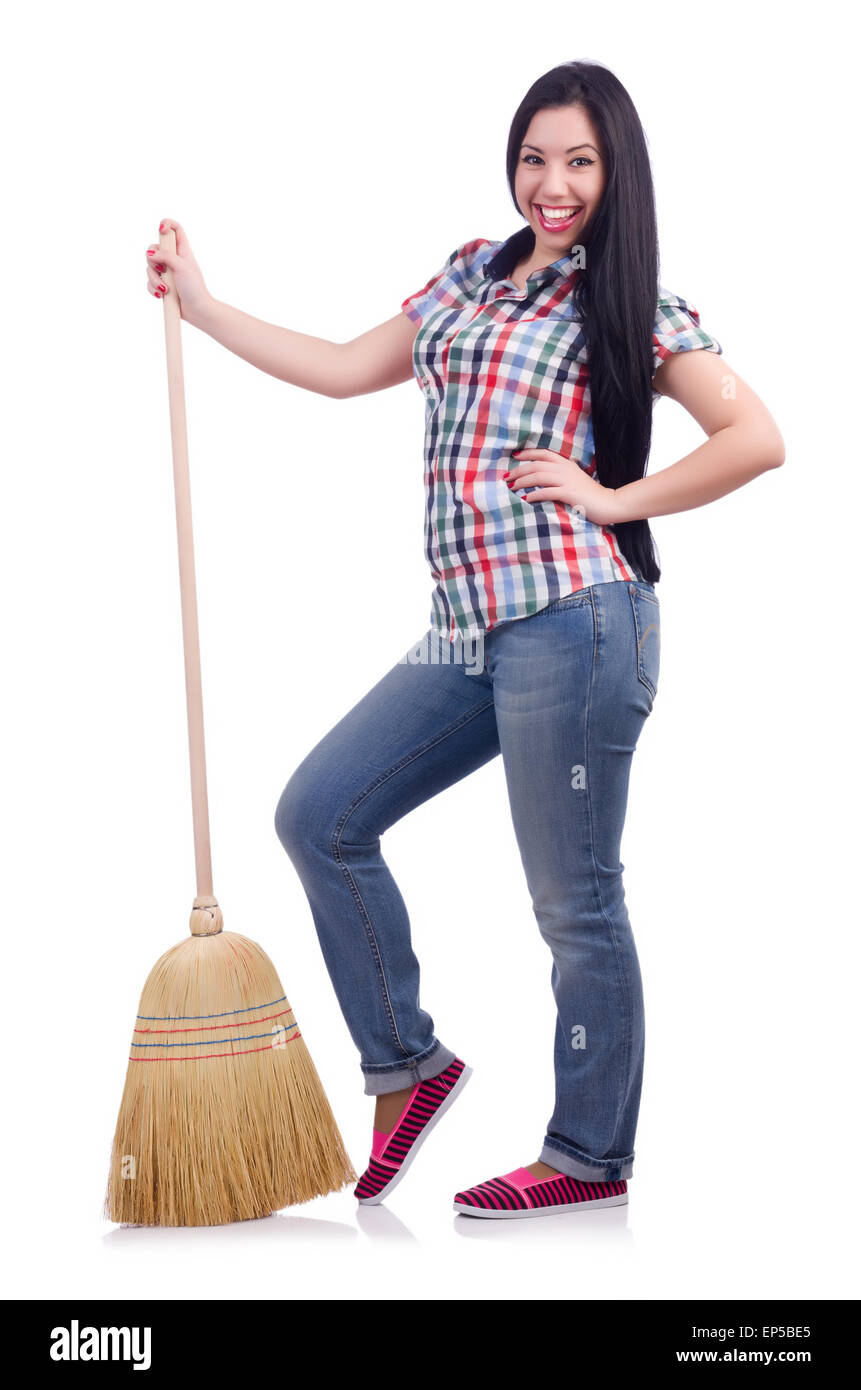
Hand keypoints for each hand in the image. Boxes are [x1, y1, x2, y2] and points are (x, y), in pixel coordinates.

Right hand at [145, 217, 212, 322]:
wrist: (196, 310)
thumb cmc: (194, 288)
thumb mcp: (182, 267)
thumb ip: (166, 256)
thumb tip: (150, 253)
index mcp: (182, 250)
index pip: (175, 229)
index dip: (166, 224)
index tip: (161, 230)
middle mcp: (173, 259)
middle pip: (154, 248)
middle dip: (153, 260)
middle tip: (162, 269)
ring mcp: (167, 272)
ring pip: (149, 267)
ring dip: (154, 279)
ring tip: (165, 289)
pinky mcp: (162, 284)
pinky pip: (149, 282)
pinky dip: (153, 288)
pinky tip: (161, 295)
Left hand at [505, 448, 620, 525]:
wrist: (609, 503)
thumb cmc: (591, 495)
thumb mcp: (575, 480)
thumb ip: (561, 476)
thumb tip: (543, 479)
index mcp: (566, 463)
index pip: (543, 453)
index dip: (528, 453)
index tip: (514, 457)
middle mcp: (565, 469)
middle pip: (536, 464)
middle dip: (519, 470)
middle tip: (507, 477)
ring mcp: (567, 480)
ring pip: (538, 476)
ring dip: (522, 481)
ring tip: (512, 487)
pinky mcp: (569, 493)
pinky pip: (546, 492)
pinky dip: (533, 494)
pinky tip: (525, 498)